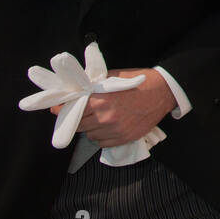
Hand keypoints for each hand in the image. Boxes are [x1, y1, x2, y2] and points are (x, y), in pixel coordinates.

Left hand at [51, 68, 174, 148]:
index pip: (71, 110)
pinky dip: (102, 136)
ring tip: (98, 119)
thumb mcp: (114, 76)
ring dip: (90, 128)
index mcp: (100, 101)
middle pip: (78, 125)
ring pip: (90, 135)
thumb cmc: (139, 81)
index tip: (56, 110)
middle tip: (81, 113)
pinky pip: (102, 143)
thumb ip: (94, 85)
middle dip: (77, 119)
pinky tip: (108, 126)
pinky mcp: (124, 138)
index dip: (62, 110)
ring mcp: (115, 130)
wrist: (163, 92)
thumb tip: (77, 90)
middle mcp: (105, 118)